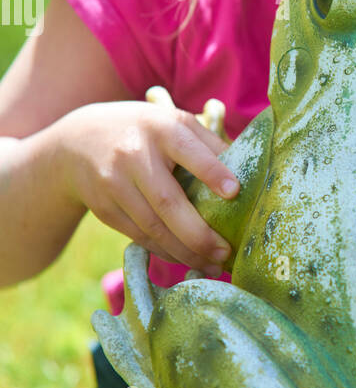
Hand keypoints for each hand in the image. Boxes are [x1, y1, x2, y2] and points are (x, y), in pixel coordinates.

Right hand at [56, 100, 239, 273]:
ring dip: (185, 252)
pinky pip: (140, 236)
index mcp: (159, 128)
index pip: (187, 150)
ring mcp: (114, 184)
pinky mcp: (104, 209)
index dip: (212, 171)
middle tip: (226, 253)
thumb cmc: (143, 132)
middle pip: (167, 201)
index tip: (235, 192)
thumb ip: (206, 142)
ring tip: (212, 265)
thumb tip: (247, 170)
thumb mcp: (170, 122)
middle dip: (199, 234)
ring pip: (153, 227)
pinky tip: (186, 259)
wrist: (77, 143)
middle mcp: (133, 156)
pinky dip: (165, 251)